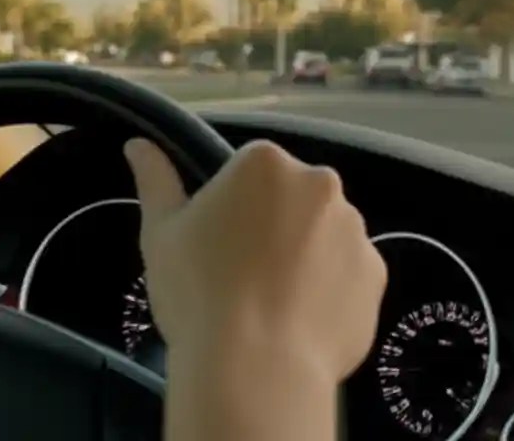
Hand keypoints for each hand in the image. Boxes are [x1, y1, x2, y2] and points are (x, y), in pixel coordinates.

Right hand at [124, 138, 385, 382]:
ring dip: (304, 254)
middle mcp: (319, 184)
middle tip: (241, 273)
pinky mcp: (376, 275)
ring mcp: (355, 230)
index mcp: (265, 163)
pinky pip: (348, 273)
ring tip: (271, 303)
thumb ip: (155, 180)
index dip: (231, 208)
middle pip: (292, 197)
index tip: (218, 243)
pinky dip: (330, 289)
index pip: (249, 171)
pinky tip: (298, 320)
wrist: (256, 369)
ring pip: (323, 234)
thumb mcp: (160, 234)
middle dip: (273, 224)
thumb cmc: (199, 293)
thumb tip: (138, 145)